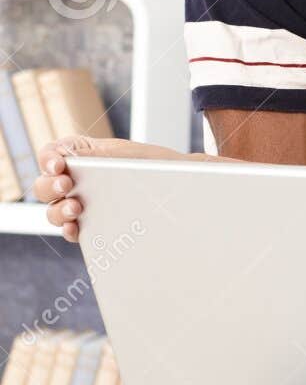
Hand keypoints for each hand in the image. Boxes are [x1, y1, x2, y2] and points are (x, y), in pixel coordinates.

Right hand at [33, 135, 186, 241]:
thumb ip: (95, 155)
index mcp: (81, 155)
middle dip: (50, 186)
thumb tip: (68, 158)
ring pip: (53, 209)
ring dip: (57, 210)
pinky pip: (71, 230)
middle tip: (66, 185)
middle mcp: (75, 180)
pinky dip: (68, 231)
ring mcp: (80, 203)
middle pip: (45, 185)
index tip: (58, 165)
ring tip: (75, 209)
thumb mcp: (126, 153)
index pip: (51, 154)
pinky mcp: (91, 224)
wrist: (181, 185)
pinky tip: (75, 229)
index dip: (47, 159)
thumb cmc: (154, 163)